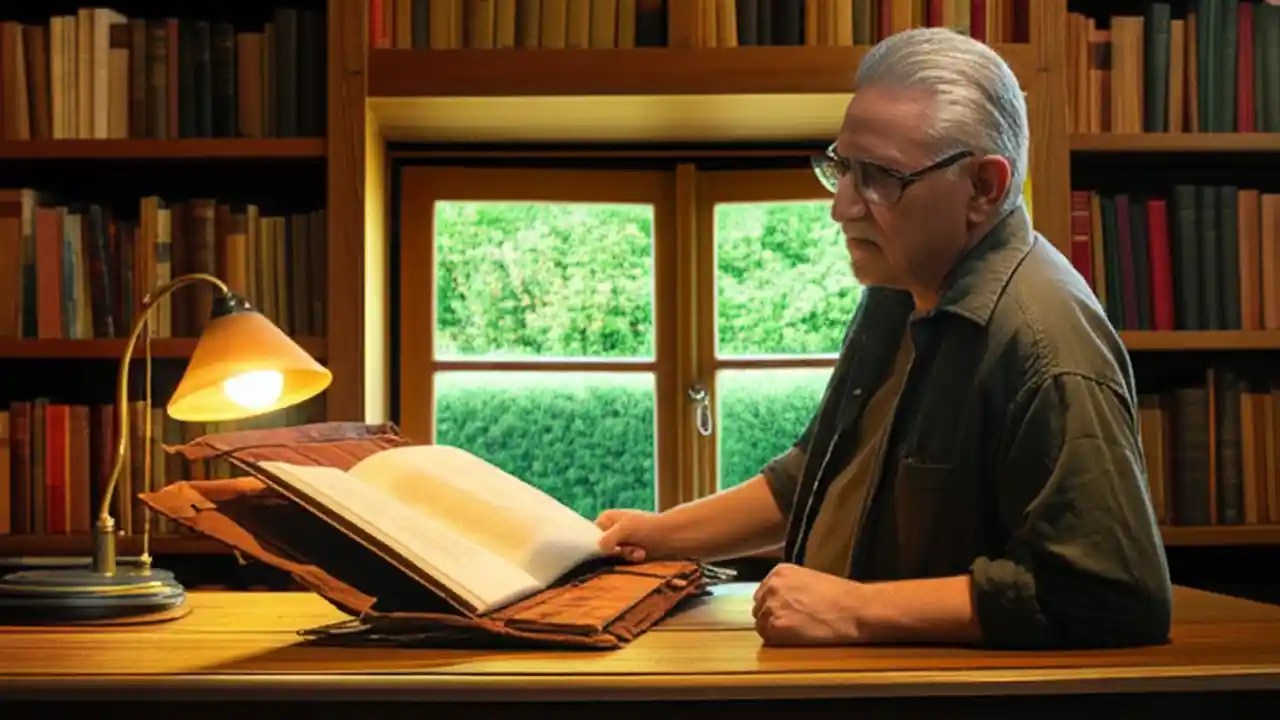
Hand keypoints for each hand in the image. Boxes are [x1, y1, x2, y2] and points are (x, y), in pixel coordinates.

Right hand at [595, 509, 664, 561]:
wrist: (674, 536)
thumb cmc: (650, 527)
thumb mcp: (626, 529)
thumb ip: (608, 538)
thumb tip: (600, 549)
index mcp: (605, 519)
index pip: (590, 538)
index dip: (599, 546)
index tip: (613, 548)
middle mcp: (610, 530)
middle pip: (602, 550)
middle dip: (617, 553)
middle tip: (632, 548)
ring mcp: (620, 542)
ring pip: (613, 558)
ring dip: (626, 557)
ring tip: (640, 552)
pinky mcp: (629, 553)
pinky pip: (623, 562)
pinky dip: (632, 560)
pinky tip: (642, 555)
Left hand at [751, 563, 865, 644]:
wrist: (852, 608)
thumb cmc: (839, 595)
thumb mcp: (809, 579)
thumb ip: (790, 587)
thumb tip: (782, 601)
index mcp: (779, 572)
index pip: (763, 592)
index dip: (773, 605)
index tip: (784, 612)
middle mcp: (771, 586)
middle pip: (759, 607)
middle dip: (771, 616)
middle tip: (790, 624)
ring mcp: (772, 605)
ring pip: (761, 623)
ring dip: (774, 629)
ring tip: (795, 632)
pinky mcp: (776, 625)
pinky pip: (767, 637)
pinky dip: (777, 640)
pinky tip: (794, 638)